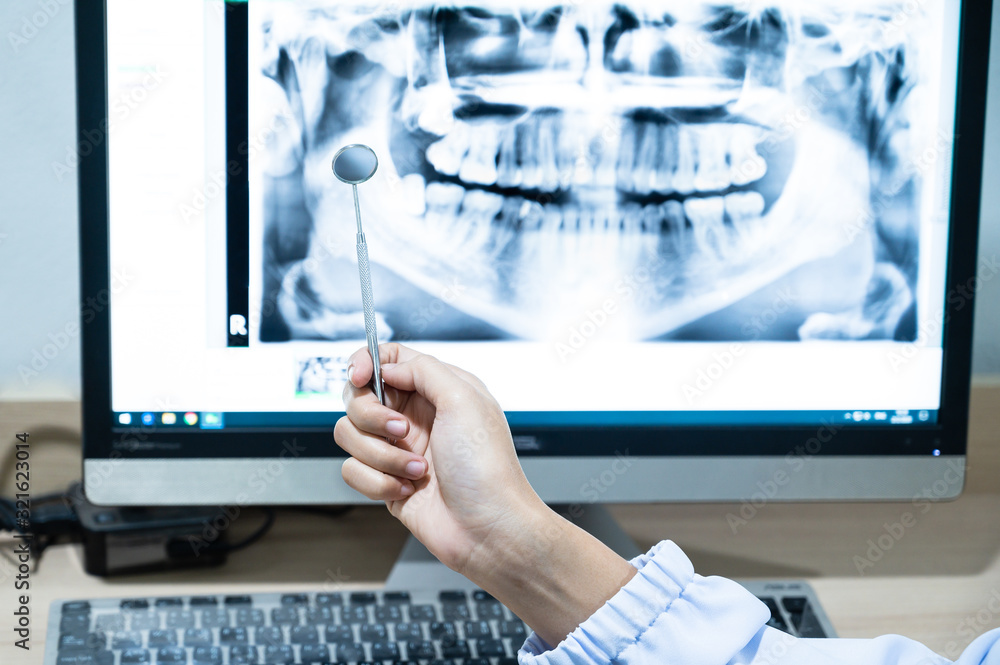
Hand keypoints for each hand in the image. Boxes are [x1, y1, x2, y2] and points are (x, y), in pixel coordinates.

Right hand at [334, 343, 544, 574]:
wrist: (487, 529)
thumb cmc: (487, 468)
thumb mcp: (464, 399)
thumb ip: (424, 370)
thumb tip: (388, 366)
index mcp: (437, 390)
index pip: (388, 360)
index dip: (366, 363)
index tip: (361, 378)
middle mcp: (415, 417)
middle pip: (358, 397)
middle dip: (372, 416)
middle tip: (400, 430)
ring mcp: (398, 449)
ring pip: (350, 435)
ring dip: (381, 455)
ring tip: (417, 468)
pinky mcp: (386, 481)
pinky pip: (352, 471)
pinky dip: (378, 482)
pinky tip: (409, 489)